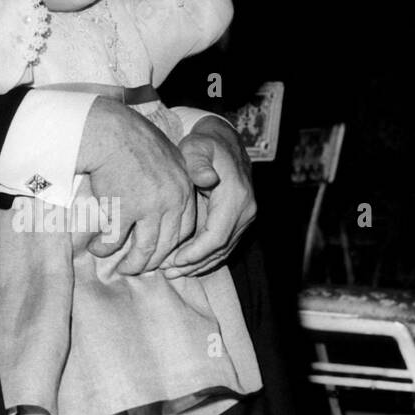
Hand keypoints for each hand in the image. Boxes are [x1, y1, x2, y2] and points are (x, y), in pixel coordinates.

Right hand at [77, 98, 196, 273]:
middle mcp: (172, 200)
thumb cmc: (134, 140)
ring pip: (144, 249)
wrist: (110, 132)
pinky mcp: (124, 210)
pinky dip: (105, 249)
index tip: (159, 252)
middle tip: (139, 267)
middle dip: (152, 261)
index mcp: (184, 188)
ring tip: (122, 269)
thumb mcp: (167, 158)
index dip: (172, 246)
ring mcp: (149, 207)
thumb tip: (168, 207)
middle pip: (167, 244)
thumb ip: (174, 182)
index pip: (185, 229)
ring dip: (132, 264)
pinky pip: (115, 240)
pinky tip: (98, 249)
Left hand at [160, 116, 256, 277]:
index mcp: (236, 196)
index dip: (195, 253)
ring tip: (173, 271)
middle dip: (194, 263)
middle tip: (167, 271)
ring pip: (224, 251)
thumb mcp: (197, 148)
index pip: (216, 236)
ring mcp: (247, 216)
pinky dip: (207, 256)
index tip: (173, 261)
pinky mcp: (241, 220)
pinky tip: (186, 262)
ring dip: (199, 264)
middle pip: (220, 249)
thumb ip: (198, 163)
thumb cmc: (205, 146)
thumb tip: (206, 179)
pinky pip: (225, 245)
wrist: (224, 142)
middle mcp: (246, 209)